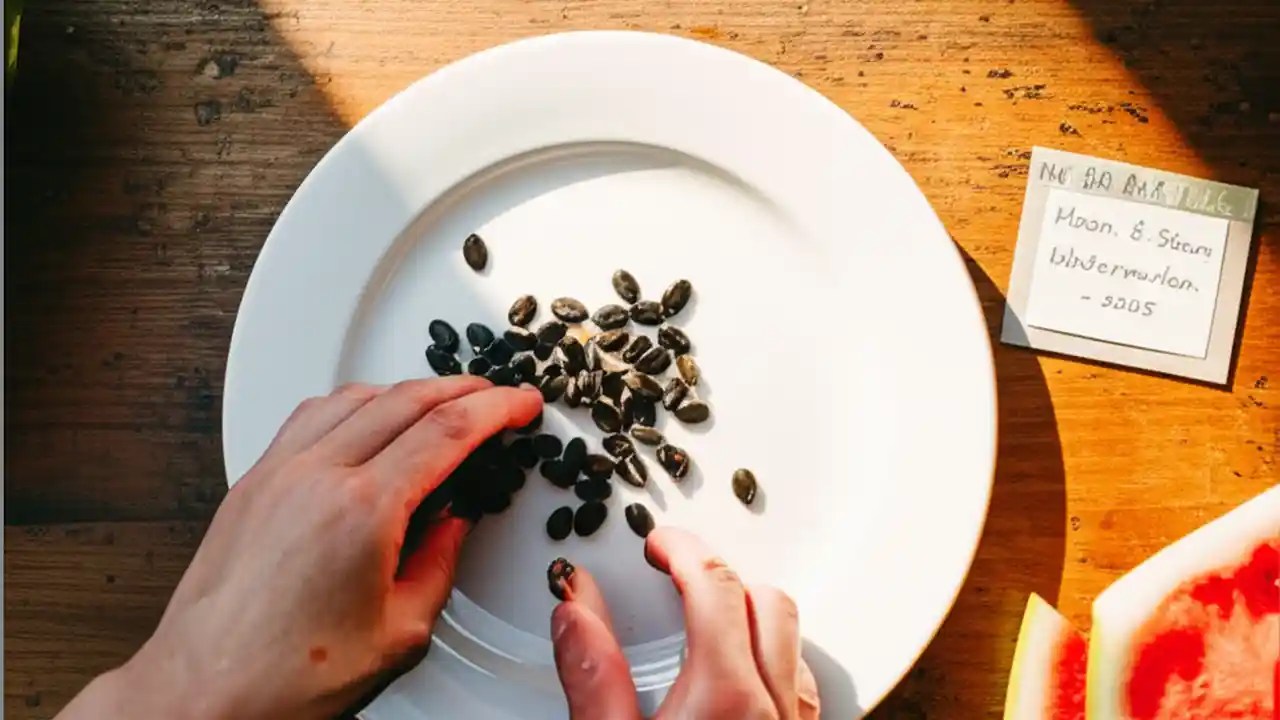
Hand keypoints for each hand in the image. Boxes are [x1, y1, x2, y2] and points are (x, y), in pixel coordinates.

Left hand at [57, 377, 542, 719]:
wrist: (203, 691)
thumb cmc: (285, 675)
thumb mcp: (400, 629)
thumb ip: (439, 561)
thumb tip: (454, 521)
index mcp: (362, 511)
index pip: (447, 432)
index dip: (496, 409)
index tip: (520, 403)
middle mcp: (316, 477)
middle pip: (406, 399)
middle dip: (463, 389)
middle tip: (495, 395)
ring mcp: (278, 472)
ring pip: (356, 395)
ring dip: (410, 389)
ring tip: (441, 398)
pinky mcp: (253, 481)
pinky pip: (312, 414)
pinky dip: (355, 401)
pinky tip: (370, 413)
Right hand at [551, 528, 820, 718]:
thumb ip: (594, 676)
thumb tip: (575, 607)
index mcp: (727, 696)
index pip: (715, 587)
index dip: (683, 551)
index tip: (659, 543)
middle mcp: (773, 708)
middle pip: (766, 602)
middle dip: (719, 575)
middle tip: (675, 570)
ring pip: (792, 642)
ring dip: (753, 615)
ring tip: (708, 613)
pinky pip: (801, 684)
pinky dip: (775, 659)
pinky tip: (746, 671)